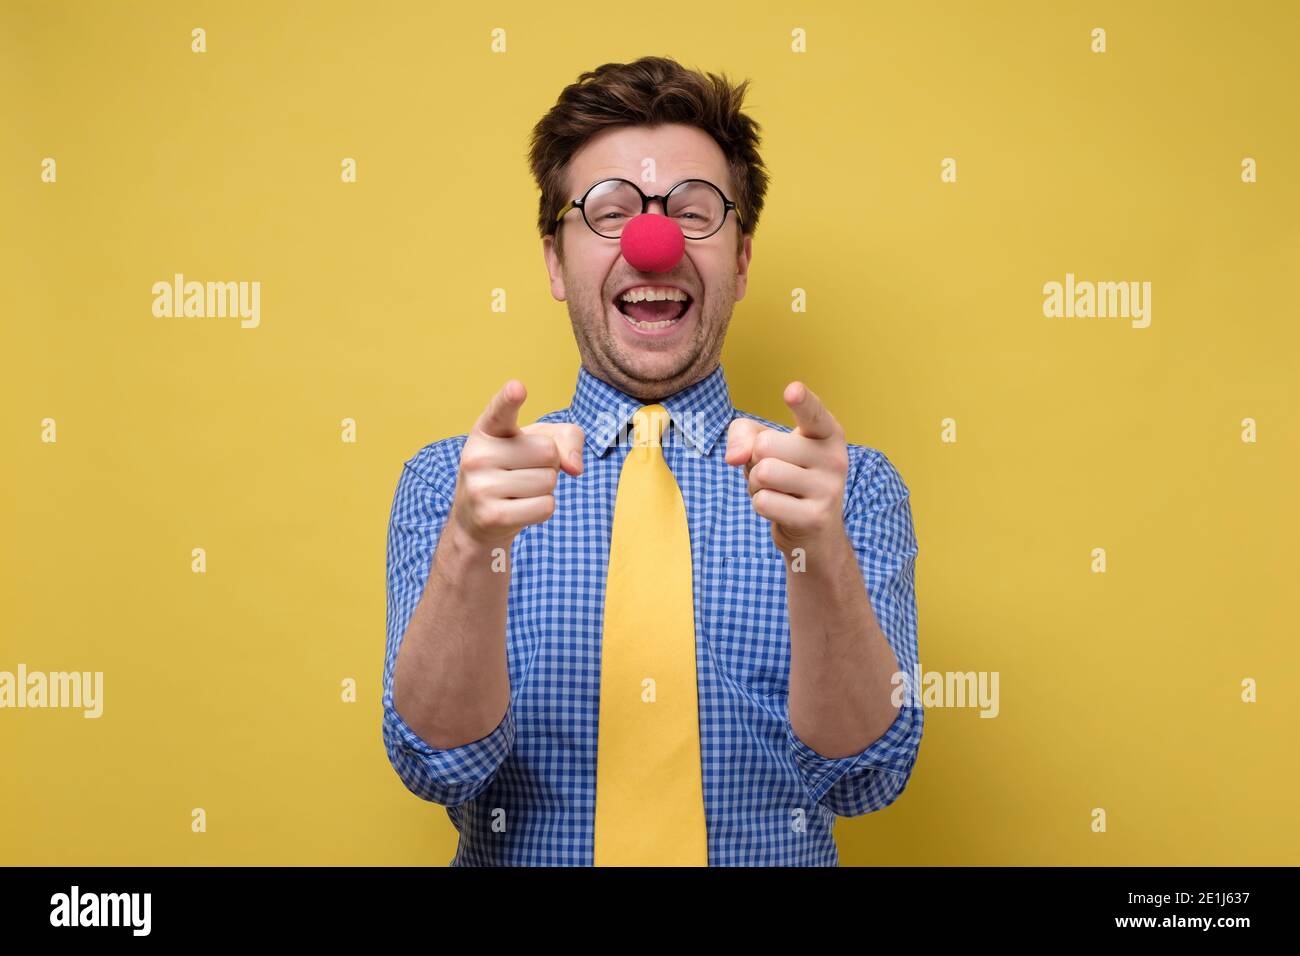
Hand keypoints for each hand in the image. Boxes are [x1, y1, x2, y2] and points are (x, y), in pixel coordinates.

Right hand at [450, 379, 585, 548]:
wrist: (476, 519)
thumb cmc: (513, 471)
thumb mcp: (539, 443)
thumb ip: (566, 438)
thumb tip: (574, 467)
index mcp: (487, 430)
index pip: (500, 410)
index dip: (510, 399)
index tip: (517, 388)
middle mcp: (477, 454)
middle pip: (548, 452)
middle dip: (548, 465)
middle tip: (523, 472)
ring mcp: (480, 486)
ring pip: (548, 481)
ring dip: (544, 489)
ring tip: (518, 491)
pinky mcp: (491, 516)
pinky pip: (545, 507)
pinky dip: (542, 509)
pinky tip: (519, 509)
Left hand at [724, 381, 849, 556]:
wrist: (814, 534)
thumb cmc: (787, 478)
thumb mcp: (764, 447)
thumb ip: (743, 434)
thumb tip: (734, 456)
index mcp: (827, 433)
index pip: (812, 413)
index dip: (802, 401)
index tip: (792, 389)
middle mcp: (835, 458)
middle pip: (764, 445)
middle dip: (755, 462)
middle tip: (777, 476)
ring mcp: (829, 489)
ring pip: (763, 473)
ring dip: (756, 485)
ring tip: (778, 491)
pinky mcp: (816, 517)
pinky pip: (764, 501)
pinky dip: (761, 506)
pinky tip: (781, 510)